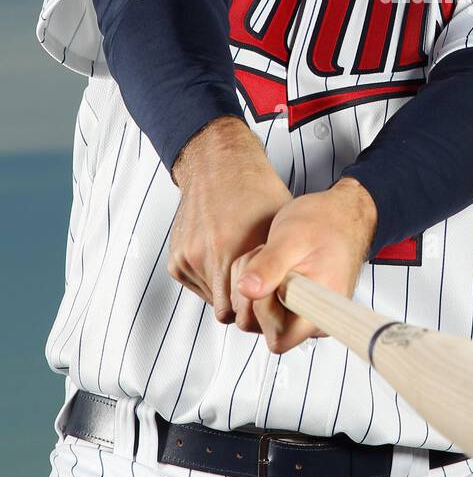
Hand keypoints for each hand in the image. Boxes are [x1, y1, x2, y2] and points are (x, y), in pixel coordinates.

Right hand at [167, 116, 292, 320]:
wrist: (219, 166)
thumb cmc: (255, 192)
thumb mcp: (280, 229)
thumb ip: (279, 268)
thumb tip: (292, 297)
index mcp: (232, 250)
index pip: (241, 311)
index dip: (255, 310)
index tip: (265, 303)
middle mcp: (205, 256)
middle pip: (224, 309)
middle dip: (241, 304)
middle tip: (256, 291)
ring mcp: (187, 258)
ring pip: (210, 297)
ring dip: (224, 289)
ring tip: (240, 266)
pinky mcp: (176, 259)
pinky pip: (197, 283)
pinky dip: (210, 277)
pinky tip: (224, 257)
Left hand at [231, 176, 377, 353]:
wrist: (339, 214)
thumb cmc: (324, 223)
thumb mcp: (291, 237)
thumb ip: (270, 265)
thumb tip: (247, 290)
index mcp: (321, 310)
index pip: (280, 337)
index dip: (264, 311)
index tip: (271, 278)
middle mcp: (314, 319)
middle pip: (262, 328)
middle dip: (252, 293)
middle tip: (263, 258)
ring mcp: (302, 314)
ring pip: (256, 318)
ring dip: (250, 286)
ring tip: (267, 257)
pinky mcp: (291, 307)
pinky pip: (260, 308)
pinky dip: (254, 285)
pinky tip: (267, 263)